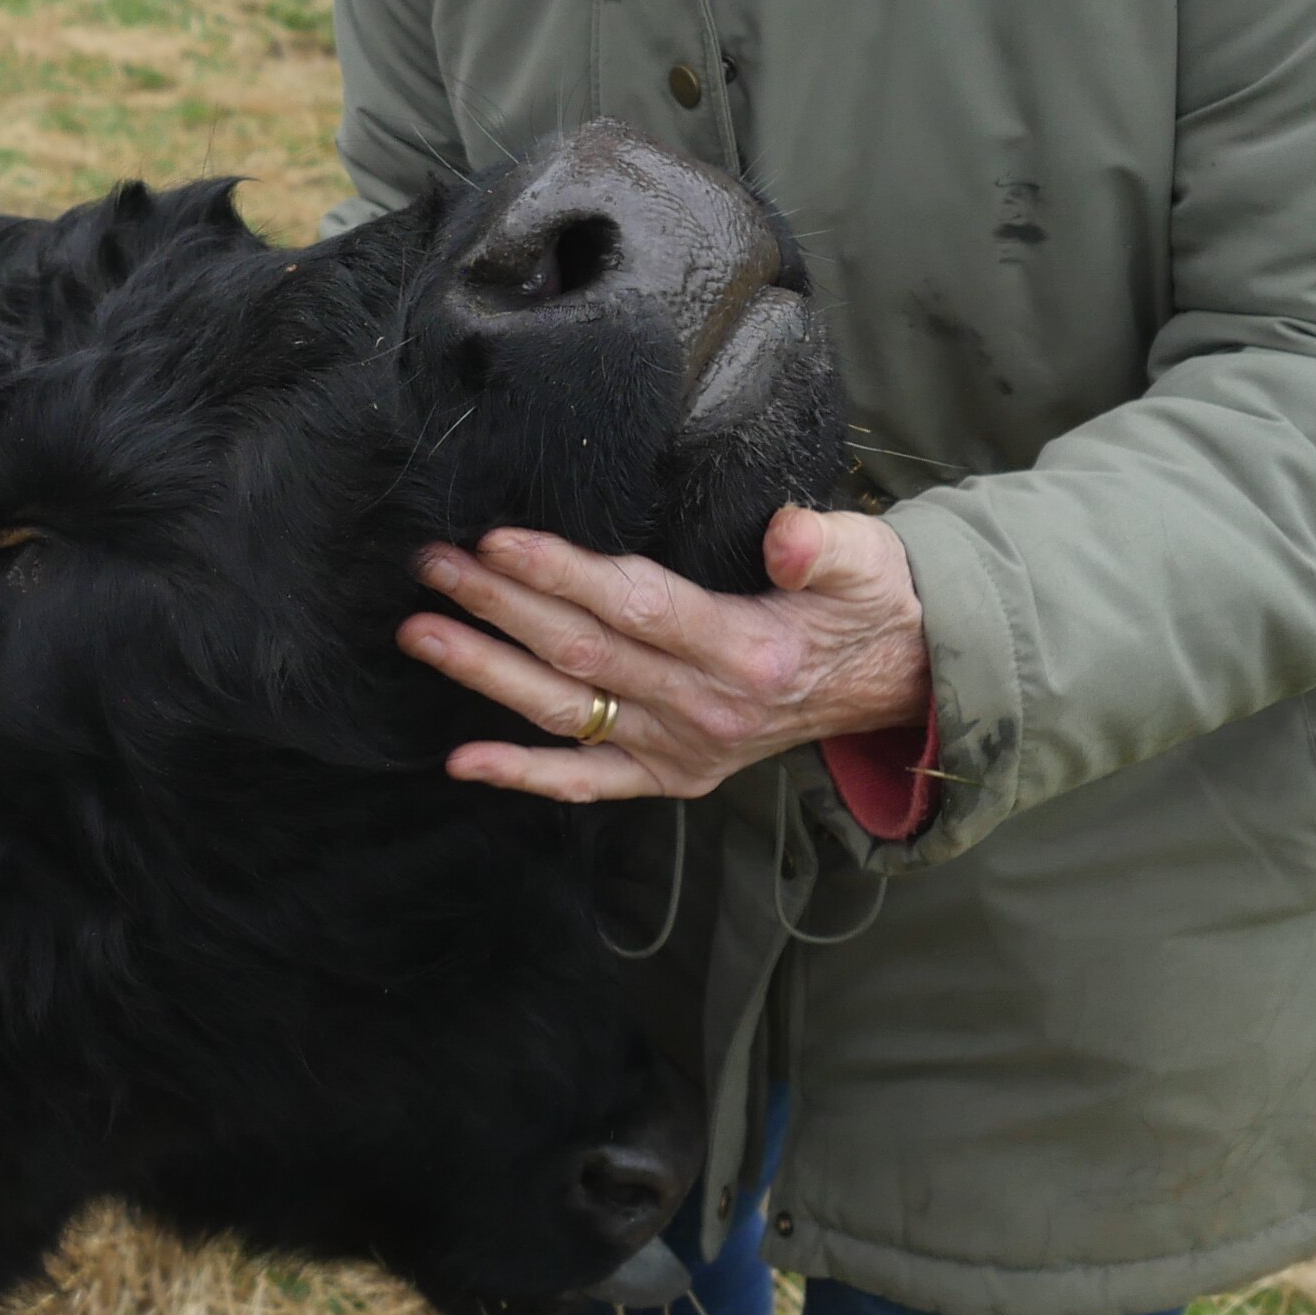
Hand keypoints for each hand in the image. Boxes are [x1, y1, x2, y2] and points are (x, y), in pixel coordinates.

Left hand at [401, 507, 928, 801]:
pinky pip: (587, 779)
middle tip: (434, 566)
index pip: (634, 607)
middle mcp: (704, 709)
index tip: (497, 540)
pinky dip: (523, 774)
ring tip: (421, 634)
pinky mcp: (669, 775)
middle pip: (582, 652)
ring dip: (487, 673)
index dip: (562, 573)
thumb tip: (786, 535)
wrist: (894, 683)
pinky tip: (462, 760)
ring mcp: (681, 750)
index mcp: (745, 651)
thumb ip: (823, 545)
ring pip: (566, 711)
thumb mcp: (865, 561)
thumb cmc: (866, 606)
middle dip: (498, 606)